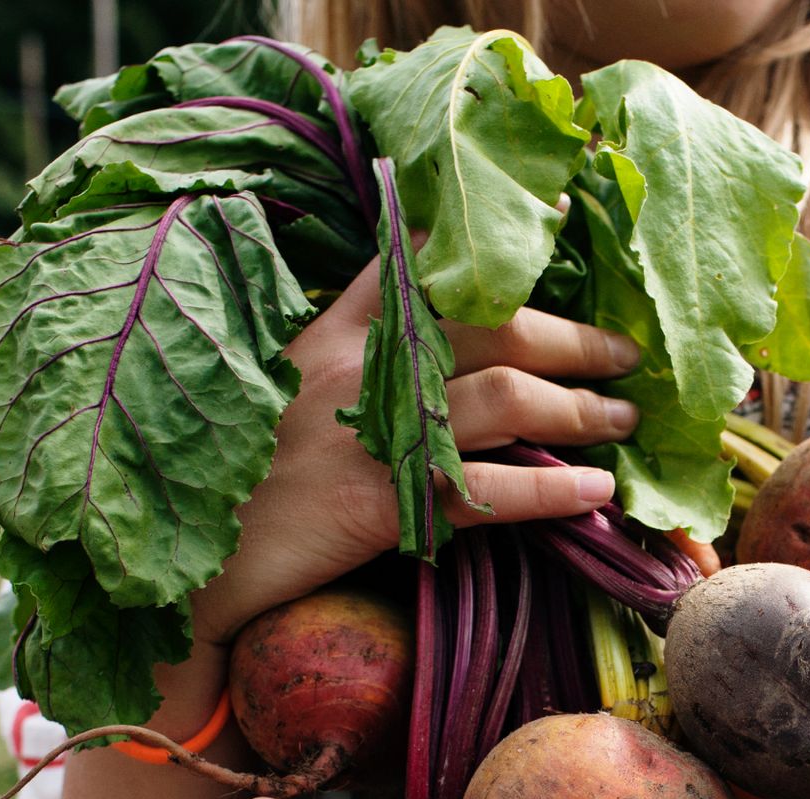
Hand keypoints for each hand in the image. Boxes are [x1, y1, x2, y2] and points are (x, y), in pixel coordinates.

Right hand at [191, 255, 641, 644]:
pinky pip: (487, 492)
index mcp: (332, 331)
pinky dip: (551, 492)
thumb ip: (347, 359)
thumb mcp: (281, 391)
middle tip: (624, 354)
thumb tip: (429, 355)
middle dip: (572, 338)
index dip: (496, 249)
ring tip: (624, 421)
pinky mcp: (378, 504)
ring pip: (506, 399)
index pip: (422, 264)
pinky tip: (594, 493)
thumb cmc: (239, 480)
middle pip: (491, 327)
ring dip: (581, 408)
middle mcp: (357, 367)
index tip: (558, 226)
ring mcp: (369, 434)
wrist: (186, 562)